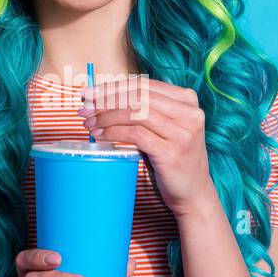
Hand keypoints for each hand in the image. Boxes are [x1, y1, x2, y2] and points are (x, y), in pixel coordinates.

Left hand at [79, 77, 217, 217]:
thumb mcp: (164, 127)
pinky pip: (135, 134)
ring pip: (136, 113)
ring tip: (89, 123)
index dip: (113, 86)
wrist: (193, 192)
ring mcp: (182, 133)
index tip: (90, 93)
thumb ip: (144, 110)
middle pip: (138, 96)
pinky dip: (113, 132)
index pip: (144, 84)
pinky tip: (100, 135)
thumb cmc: (172, 156)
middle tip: (84, 107)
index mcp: (187, 99)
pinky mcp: (172, 152)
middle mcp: (189, 113)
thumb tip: (103, 96)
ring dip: (106, 116)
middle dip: (106, 99)